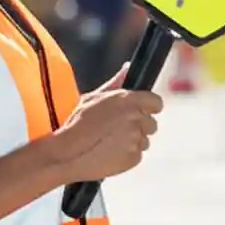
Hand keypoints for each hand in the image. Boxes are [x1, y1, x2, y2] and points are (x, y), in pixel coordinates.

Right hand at [52, 66, 162, 181]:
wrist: (69, 152)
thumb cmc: (77, 123)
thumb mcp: (92, 97)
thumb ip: (115, 83)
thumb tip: (128, 67)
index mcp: (127, 100)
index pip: (156, 102)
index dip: (148, 107)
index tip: (140, 111)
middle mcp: (135, 118)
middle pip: (151, 123)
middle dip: (138, 126)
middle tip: (117, 129)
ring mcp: (136, 139)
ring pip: (144, 140)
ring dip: (132, 141)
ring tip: (109, 141)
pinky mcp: (134, 157)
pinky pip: (137, 155)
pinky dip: (127, 155)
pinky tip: (109, 152)